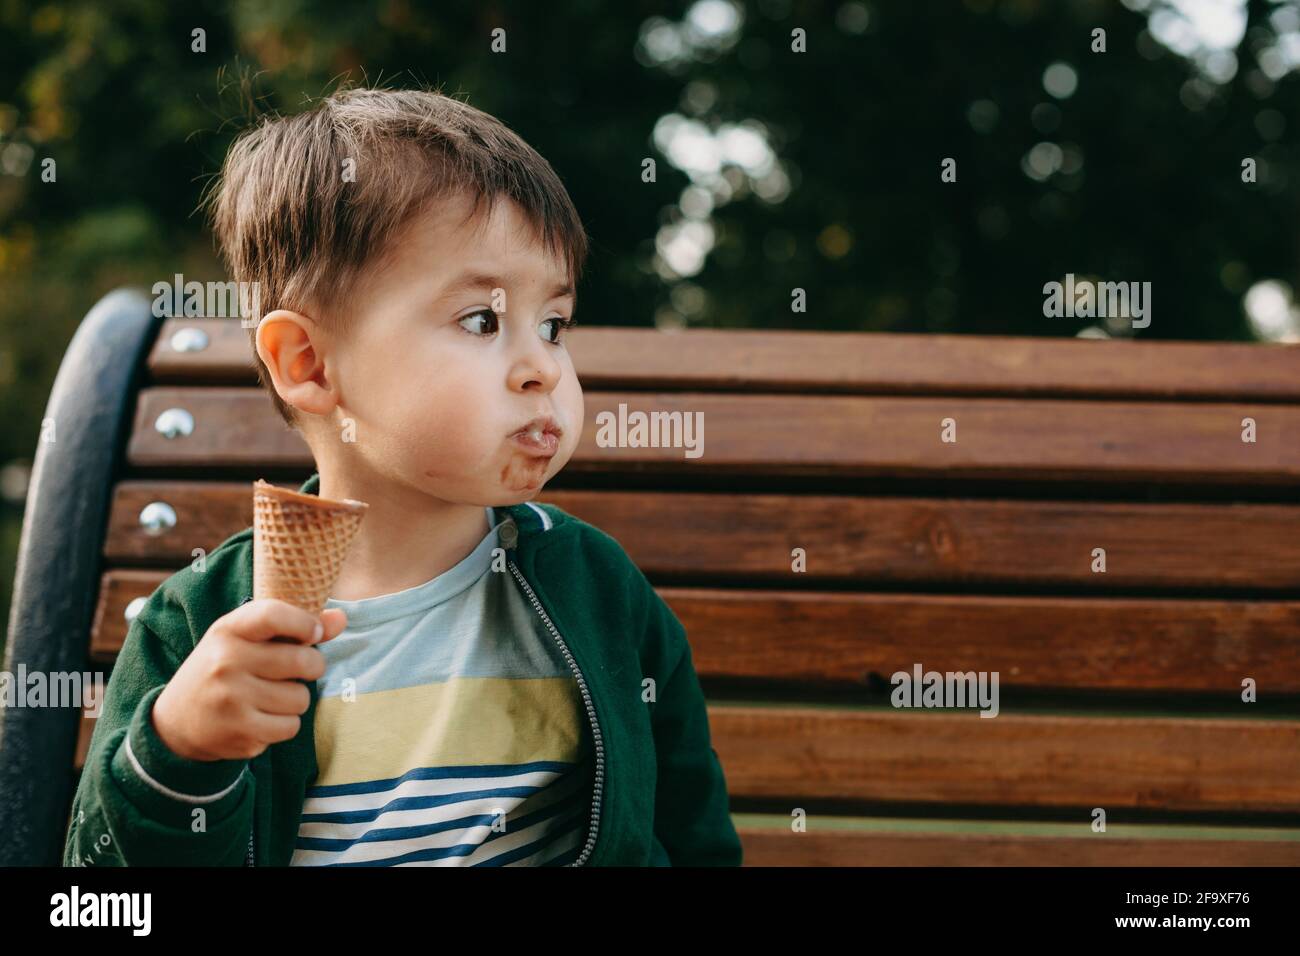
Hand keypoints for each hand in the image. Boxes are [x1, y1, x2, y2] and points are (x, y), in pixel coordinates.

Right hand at [151, 600, 346, 761]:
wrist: (174, 722)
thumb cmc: (223, 670)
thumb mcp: (246, 640)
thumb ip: (294, 628)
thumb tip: (341, 620)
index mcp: (227, 630)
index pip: (274, 614)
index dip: (305, 623)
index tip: (314, 634)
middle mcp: (226, 661)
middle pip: (302, 661)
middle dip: (312, 667)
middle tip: (299, 671)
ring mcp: (231, 698)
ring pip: (301, 698)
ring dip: (295, 700)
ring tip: (271, 697)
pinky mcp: (238, 731)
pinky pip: (290, 727)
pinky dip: (284, 725)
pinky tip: (262, 719)